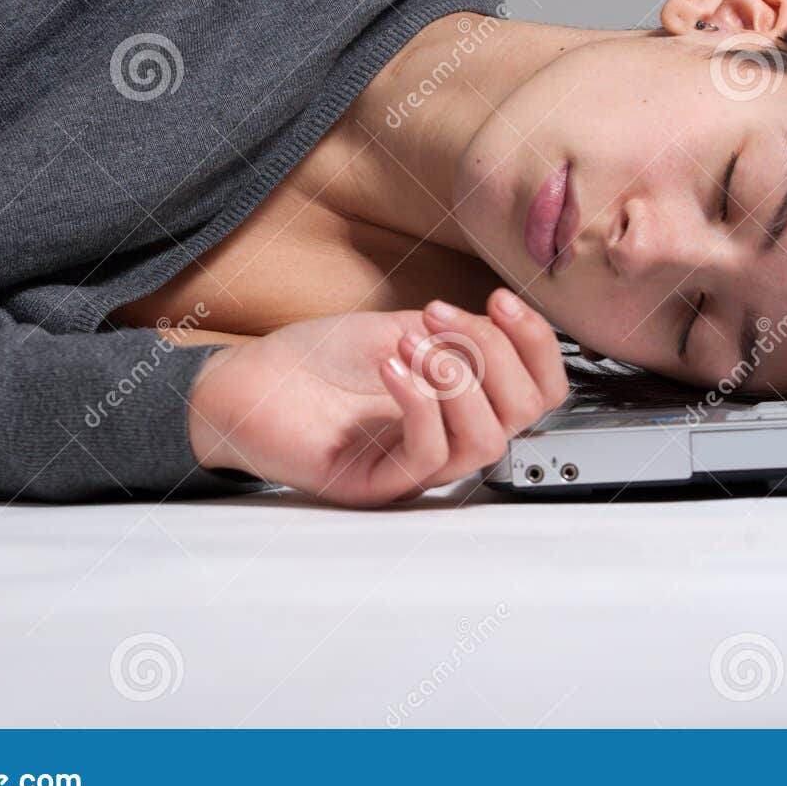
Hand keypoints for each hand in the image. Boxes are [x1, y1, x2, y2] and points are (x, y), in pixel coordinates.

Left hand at [186, 288, 568, 506]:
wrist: (247, 384)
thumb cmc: (318, 361)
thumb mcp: (404, 330)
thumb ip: (459, 335)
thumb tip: (503, 327)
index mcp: (465, 402)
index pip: (538, 390)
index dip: (535, 344)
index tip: (501, 300)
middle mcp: (450, 438)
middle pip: (523, 416)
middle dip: (496, 355)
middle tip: (444, 319)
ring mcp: (416, 466)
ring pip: (484, 442)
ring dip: (457, 380)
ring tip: (413, 342)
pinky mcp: (378, 485)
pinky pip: (427, 456)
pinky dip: (419, 405)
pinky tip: (393, 367)